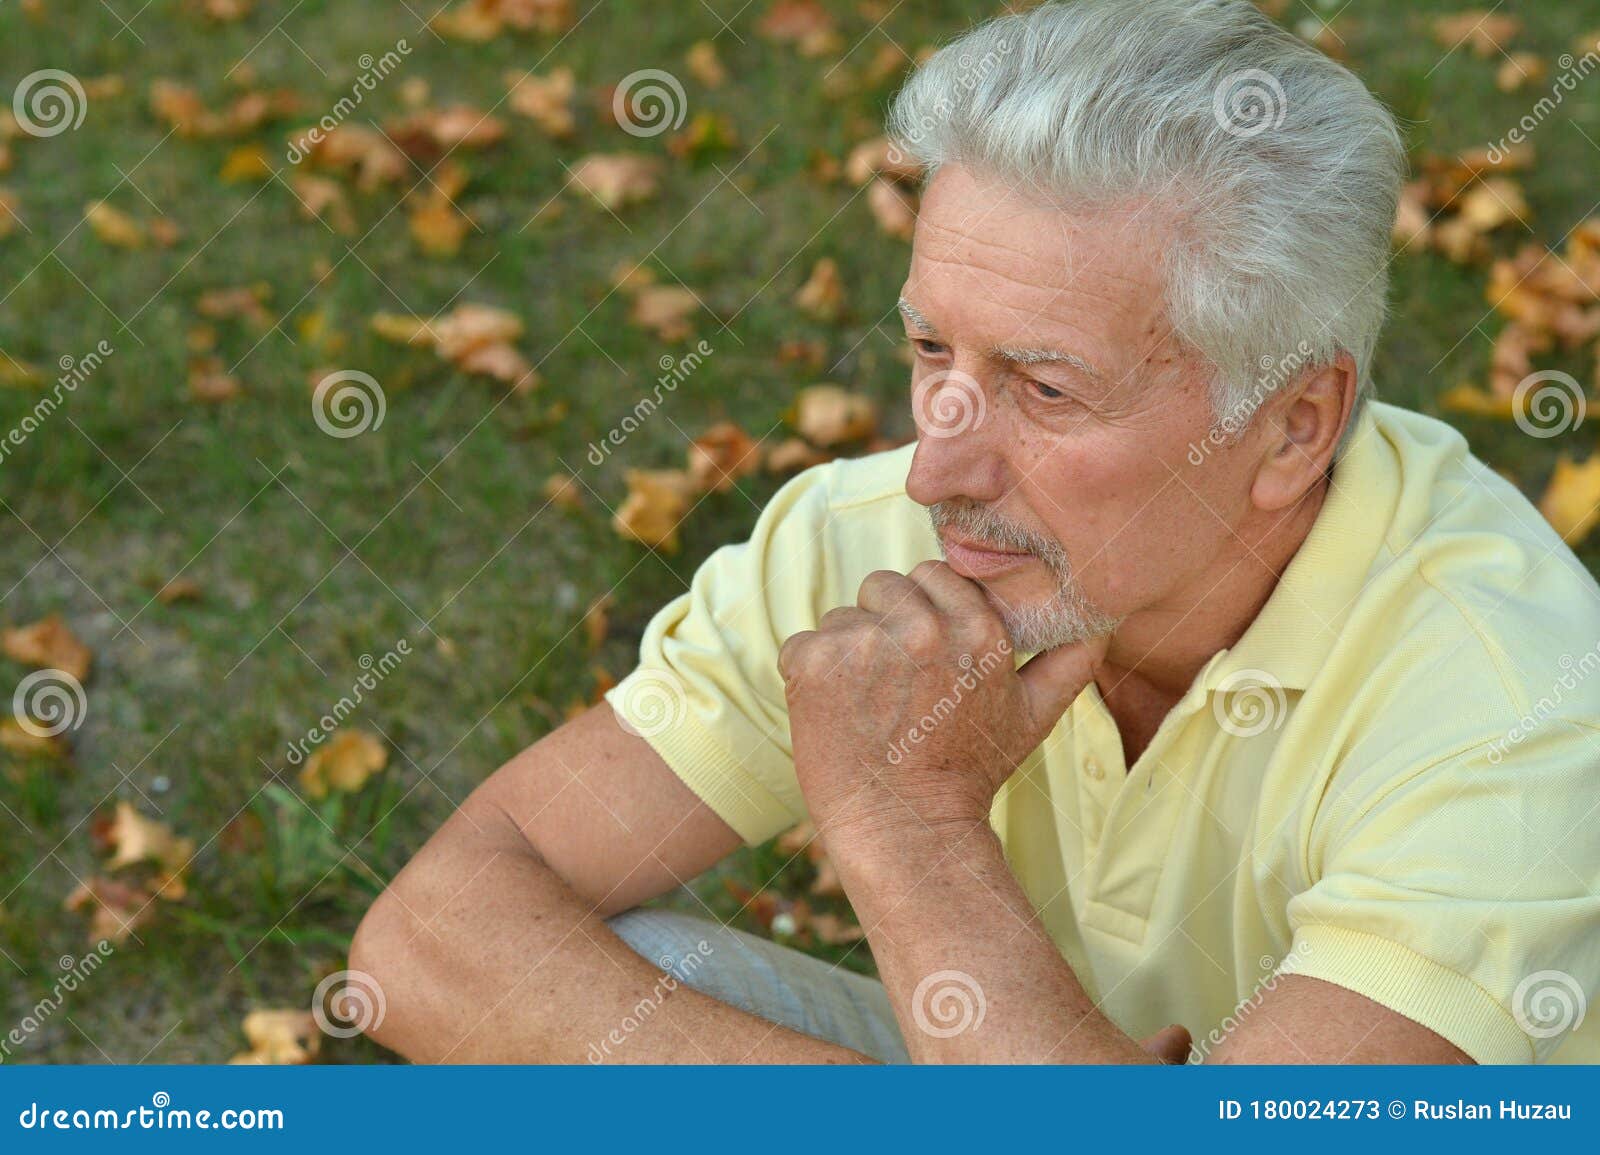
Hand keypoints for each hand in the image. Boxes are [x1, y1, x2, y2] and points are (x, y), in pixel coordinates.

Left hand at [777, 560, 1107, 857]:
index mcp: (976, 629)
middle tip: (894, 687)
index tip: (923, 657)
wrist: (904, 831)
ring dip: (848, 652)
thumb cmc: (968, 774)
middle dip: (884, 625)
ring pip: (842, 616)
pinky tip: (837, 715)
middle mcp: (921, 629)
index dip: (923, 613)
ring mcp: (863, 644)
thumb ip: (1068, 662)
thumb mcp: (1031, 716)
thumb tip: (1101, 622)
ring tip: (868, 706)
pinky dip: (811, 676)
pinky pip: (802, 644)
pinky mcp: (814, 663)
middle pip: (883, 586)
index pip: (931, 575)